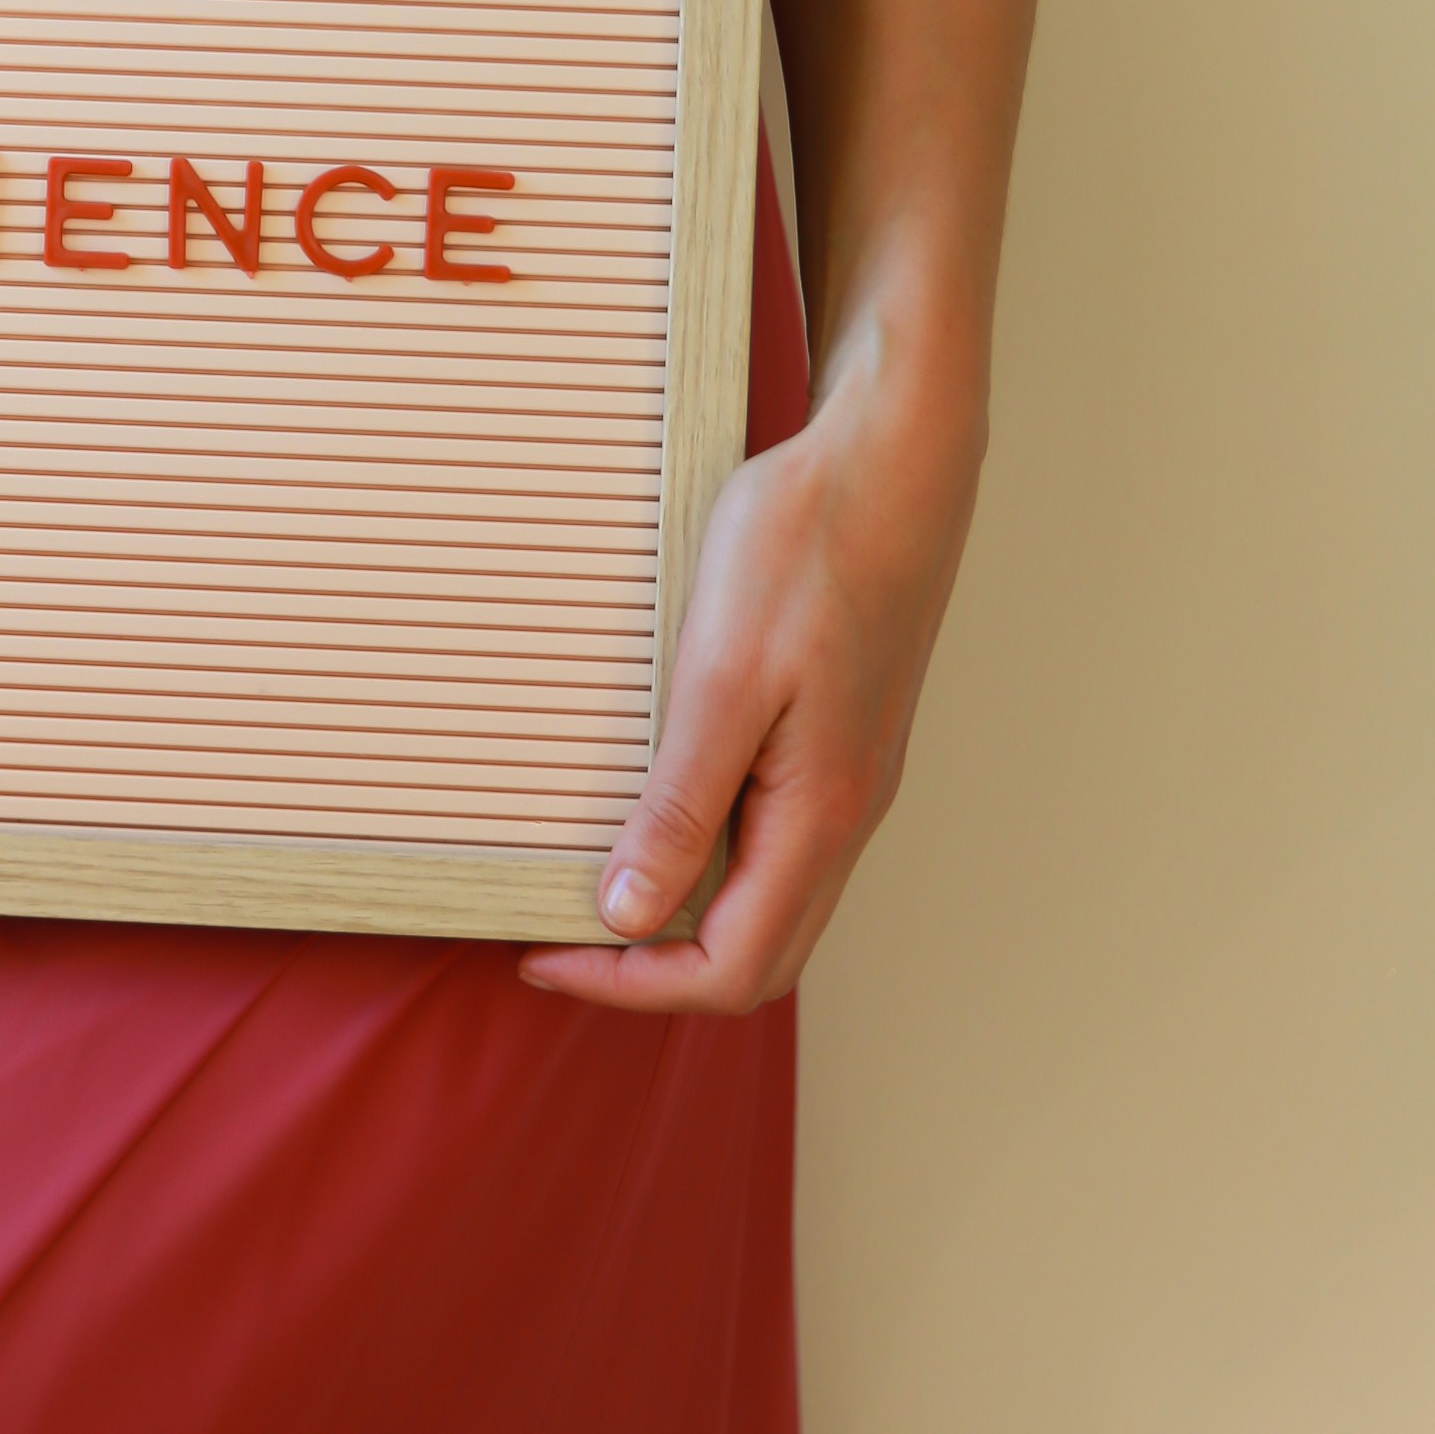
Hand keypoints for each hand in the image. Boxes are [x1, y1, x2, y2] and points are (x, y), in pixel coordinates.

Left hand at [521, 365, 981, 1014]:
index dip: (630, 984)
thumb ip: (682, 805)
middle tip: (556, 936)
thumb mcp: (722, 677)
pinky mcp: (840, 734)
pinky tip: (656, 811)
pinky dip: (710, 857)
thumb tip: (629, 915)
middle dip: (653, 970)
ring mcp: (850, 776)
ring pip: (771, 900)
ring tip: (594, 881)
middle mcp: (848, 813)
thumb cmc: (809, 545)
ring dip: (684, 916)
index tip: (540, 952)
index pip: (731, 969)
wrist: (894, 449)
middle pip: (759, 956)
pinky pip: (777, 839)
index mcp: (822, 814)